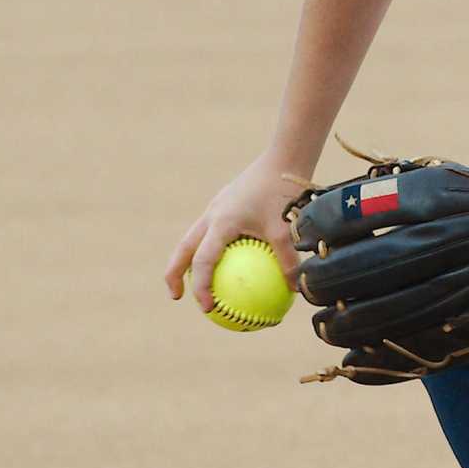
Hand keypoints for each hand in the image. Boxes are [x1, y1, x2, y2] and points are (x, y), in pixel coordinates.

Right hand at [164, 154, 306, 312]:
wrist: (283, 159)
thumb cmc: (283, 194)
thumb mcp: (288, 229)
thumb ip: (288, 260)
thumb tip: (294, 290)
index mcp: (222, 223)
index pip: (203, 261)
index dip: (201, 286)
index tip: (207, 308)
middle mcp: (212, 215)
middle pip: (183, 249)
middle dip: (174, 273)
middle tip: (176, 296)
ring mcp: (216, 207)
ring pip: (193, 238)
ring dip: (188, 258)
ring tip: (195, 281)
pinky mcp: (225, 203)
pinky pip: (212, 230)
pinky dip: (211, 246)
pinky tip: (228, 260)